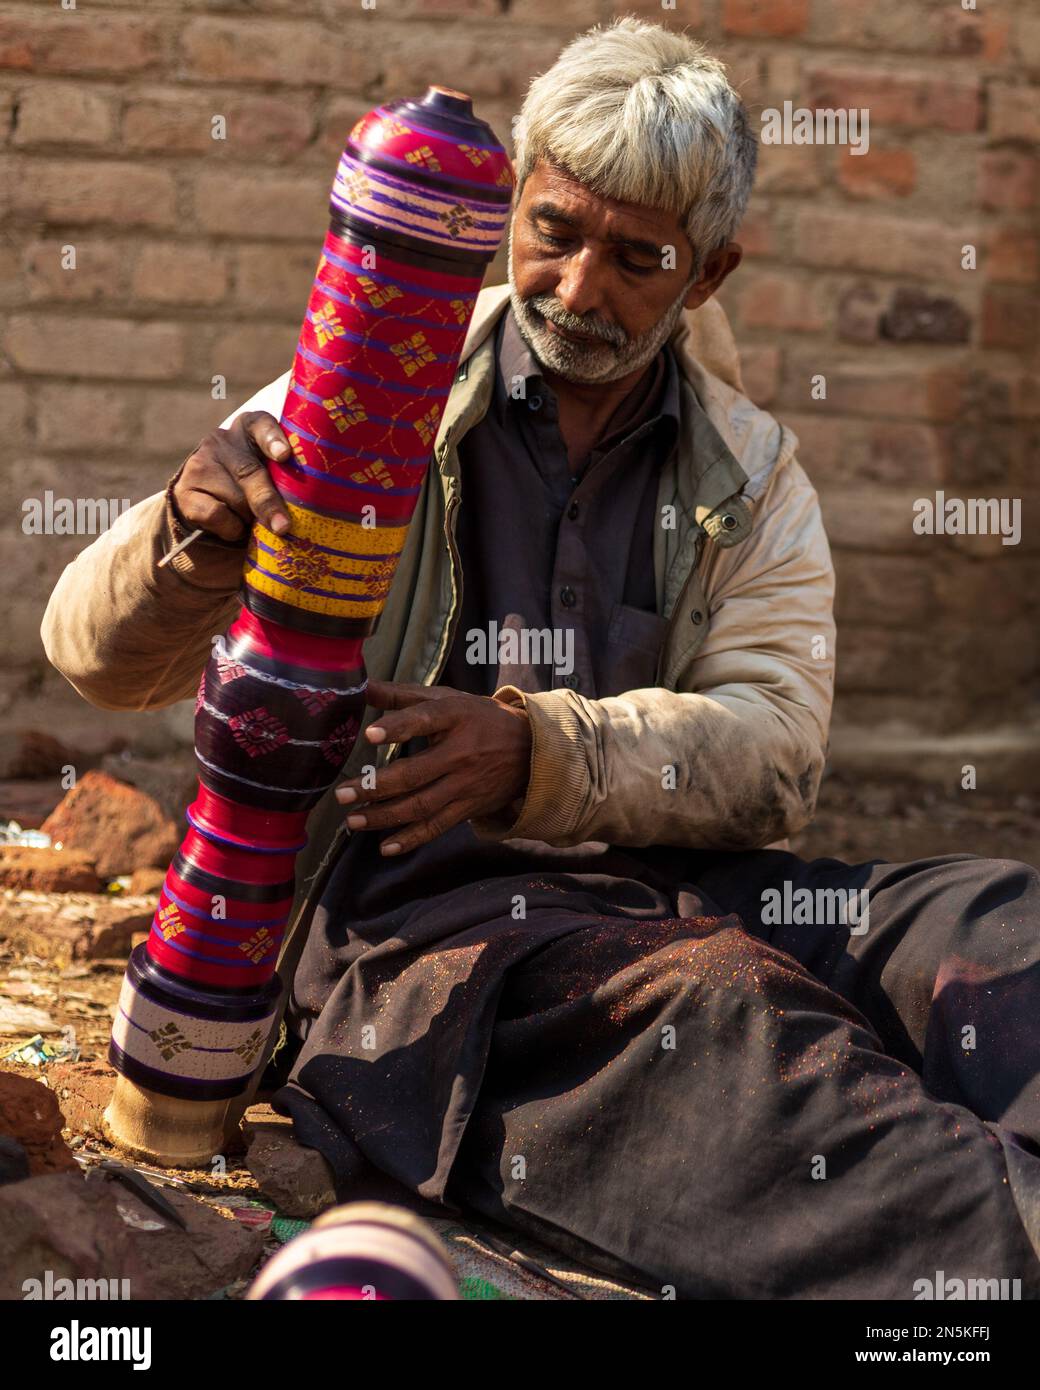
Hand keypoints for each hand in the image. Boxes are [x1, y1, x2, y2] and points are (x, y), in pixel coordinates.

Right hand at [172, 411, 292, 541]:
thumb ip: (284, 478)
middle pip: (250, 473)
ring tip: (251, 518)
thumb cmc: (252, 484)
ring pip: (237, 500)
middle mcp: (221, 441)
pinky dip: (231, 529)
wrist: (206, 499)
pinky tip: (232, 524)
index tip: (283, 455)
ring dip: (251, 519)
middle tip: (283, 526)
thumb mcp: (270, 472)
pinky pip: (217, 516)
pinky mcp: (185, 492)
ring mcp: (200, 464)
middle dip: (268, 503)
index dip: (273, 439)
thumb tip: (301, 509)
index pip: (260, 425)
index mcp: (248, 429)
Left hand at [335, 680, 531, 854]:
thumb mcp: (448, 699)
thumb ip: (403, 695)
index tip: (369, 735)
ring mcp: (466, 784)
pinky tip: (385, 847)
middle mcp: (462, 752)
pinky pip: (438, 826)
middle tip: (343, 793)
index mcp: (456, 717)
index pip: (425, 720)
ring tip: (353, 821)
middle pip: (415, 773)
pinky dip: (412, 839)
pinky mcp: (469, 807)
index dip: (398, 727)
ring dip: (385, 816)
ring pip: (422, 805)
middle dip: (376, 786)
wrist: (531, 750)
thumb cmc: (480, 718)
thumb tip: (362, 686)